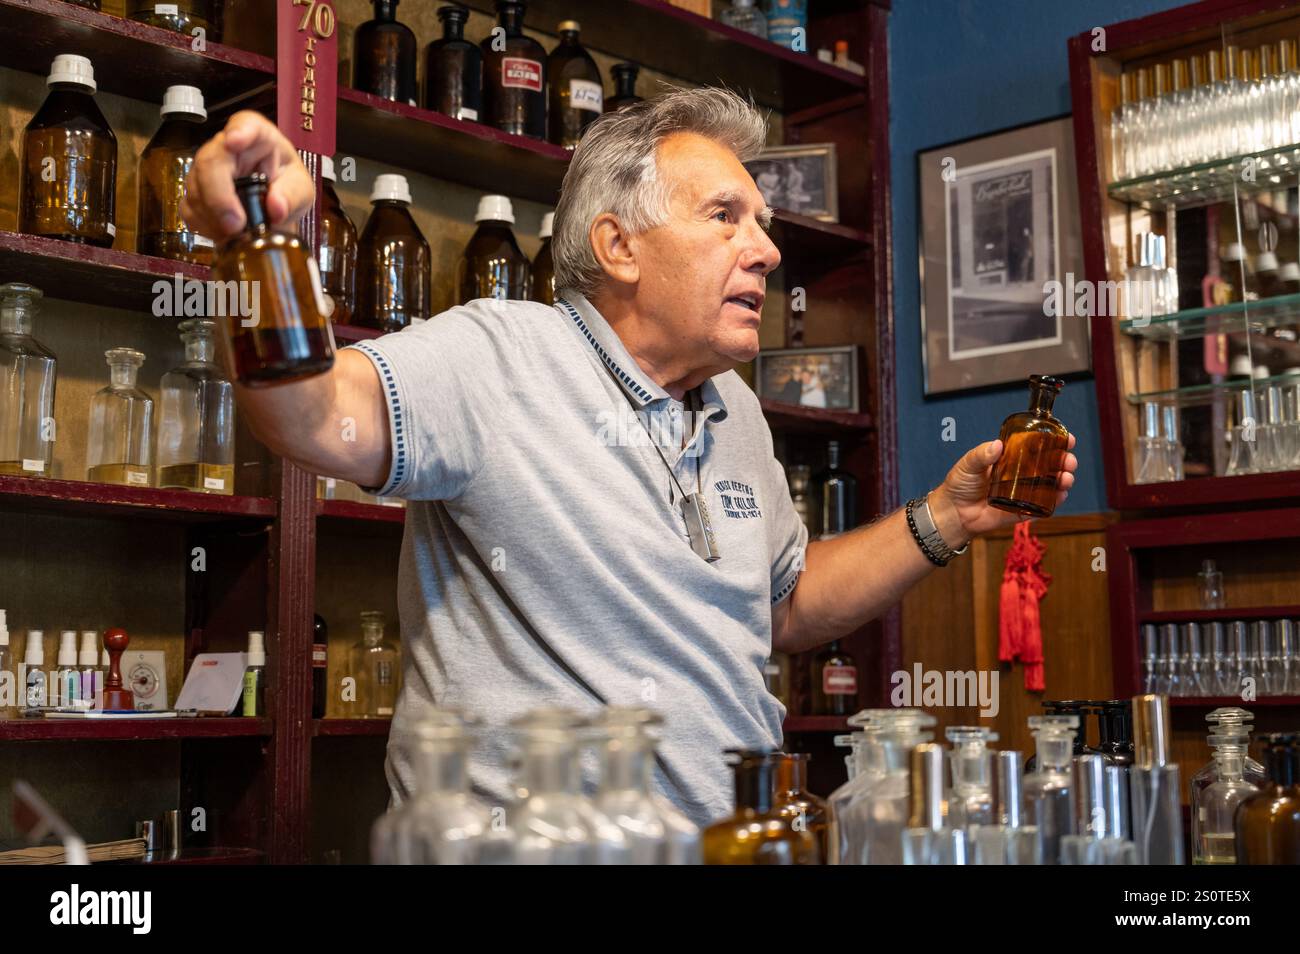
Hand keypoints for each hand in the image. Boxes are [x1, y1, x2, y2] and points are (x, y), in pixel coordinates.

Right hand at [181, 111, 315, 240]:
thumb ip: (293, 196)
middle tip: (235, 223)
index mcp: (258, 137)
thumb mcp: (302, 191)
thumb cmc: (287, 190)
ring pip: (196, 187)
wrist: (274, 213)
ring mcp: (208, 170)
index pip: (246, 123)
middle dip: (219, 195)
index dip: (239, 131)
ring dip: (214, 216)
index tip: (235, 141)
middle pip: (211, 160)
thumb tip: (276, 207)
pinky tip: (224, 234)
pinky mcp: (197, 193)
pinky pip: (189, 208)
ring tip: (237, 233)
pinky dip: (206, 226)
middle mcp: (228, 148)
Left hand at [929, 434, 1078, 544]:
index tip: (1066, 438)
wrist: (953, 512)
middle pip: (1050, 465)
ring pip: (1051, 485)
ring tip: (1066, 478)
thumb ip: (981, 455)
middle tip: (1069, 462)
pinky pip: (1043, 506)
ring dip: (1064, 480)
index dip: (1054, 442)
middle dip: (1064, 462)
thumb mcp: (968, 464)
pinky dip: (1054, 501)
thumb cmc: (960, 484)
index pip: (1037, 447)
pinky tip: (1061, 495)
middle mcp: (1021, 474)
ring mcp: (1024, 492)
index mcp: (1011, 458)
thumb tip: (997, 446)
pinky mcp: (1022, 510)